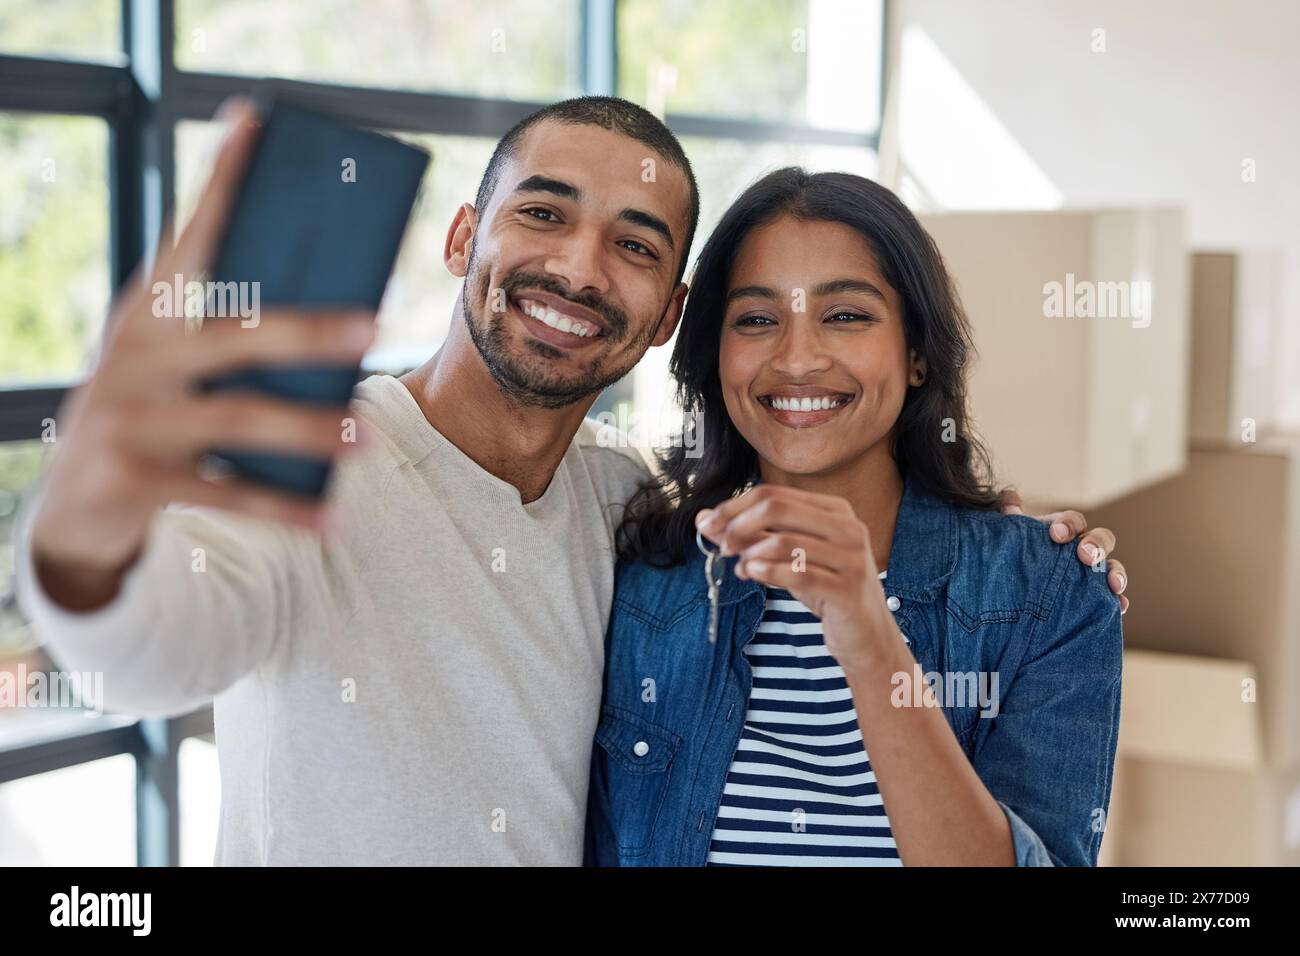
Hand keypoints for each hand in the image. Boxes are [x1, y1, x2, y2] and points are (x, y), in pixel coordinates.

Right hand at [29, 99, 375, 608]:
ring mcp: (131, 415)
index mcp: (149, 311)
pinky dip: (287, 507)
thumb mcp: (177, 361)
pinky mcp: (135, 478)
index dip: (221, 182)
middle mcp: (135, 353)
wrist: (74, 508)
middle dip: (307, 330)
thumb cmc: (153, 411)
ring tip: (368, 434)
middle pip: (234, 334)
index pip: (188, 236)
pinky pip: (229, 492)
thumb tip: (343, 305)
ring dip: (311, 427)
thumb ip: (233, 328)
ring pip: (239, 416)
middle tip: (374, 326)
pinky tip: (336, 514)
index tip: (256, 123)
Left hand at [695, 485, 893, 670]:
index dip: (734, 507)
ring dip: (751, 554)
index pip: (773, 494)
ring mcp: (852, 558)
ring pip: (784, 541)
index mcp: (835, 510)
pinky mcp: (848, 589)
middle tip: (723, 546)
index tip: (709, 523)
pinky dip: (767, 573)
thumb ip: (753, 537)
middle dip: (738, 525)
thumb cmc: (826, 590)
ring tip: (742, 567)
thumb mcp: (789, 558)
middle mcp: (848, 527)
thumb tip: (706, 520)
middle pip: (777, 508)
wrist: (867, 635)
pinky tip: (754, 575)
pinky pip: (797, 574)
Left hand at [999, 488, 1127, 613]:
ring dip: (1116, 573)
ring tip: (1114, 584)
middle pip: (1101, 539)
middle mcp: (1084, 548)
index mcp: (1064, 531)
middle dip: (1097, 545)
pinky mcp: (1098, 596)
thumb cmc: (1018, 558)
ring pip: (1113, 567)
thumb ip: (1010, 519)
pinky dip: (1119, 602)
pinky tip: (1120, 606)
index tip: (1056, 535)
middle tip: (1086, 556)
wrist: (1016, 593)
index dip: (1068, 524)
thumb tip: (1008, 496)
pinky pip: (1113, 598)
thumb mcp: (1012, 540)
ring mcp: (1094, 572)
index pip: (1073, 520)